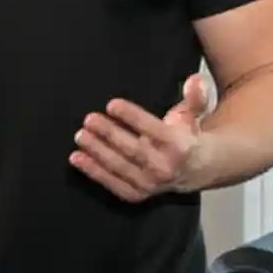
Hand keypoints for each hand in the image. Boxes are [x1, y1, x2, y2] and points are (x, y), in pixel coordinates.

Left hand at [69, 73, 210, 202]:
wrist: (196, 171)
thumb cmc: (185, 136)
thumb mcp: (191, 115)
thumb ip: (194, 97)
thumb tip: (194, 79)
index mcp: (178, 145)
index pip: (152, 129)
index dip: (132, 116)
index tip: (111, 104)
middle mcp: (165, 167)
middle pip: (133, 149)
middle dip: (109, 133)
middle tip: (88, 119)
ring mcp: (150, 183)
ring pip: (120, 167)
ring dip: (97, 151)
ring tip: (80, 135)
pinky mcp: (137, 194)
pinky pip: (113, 184)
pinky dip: (93, 172)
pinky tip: (76, 158)